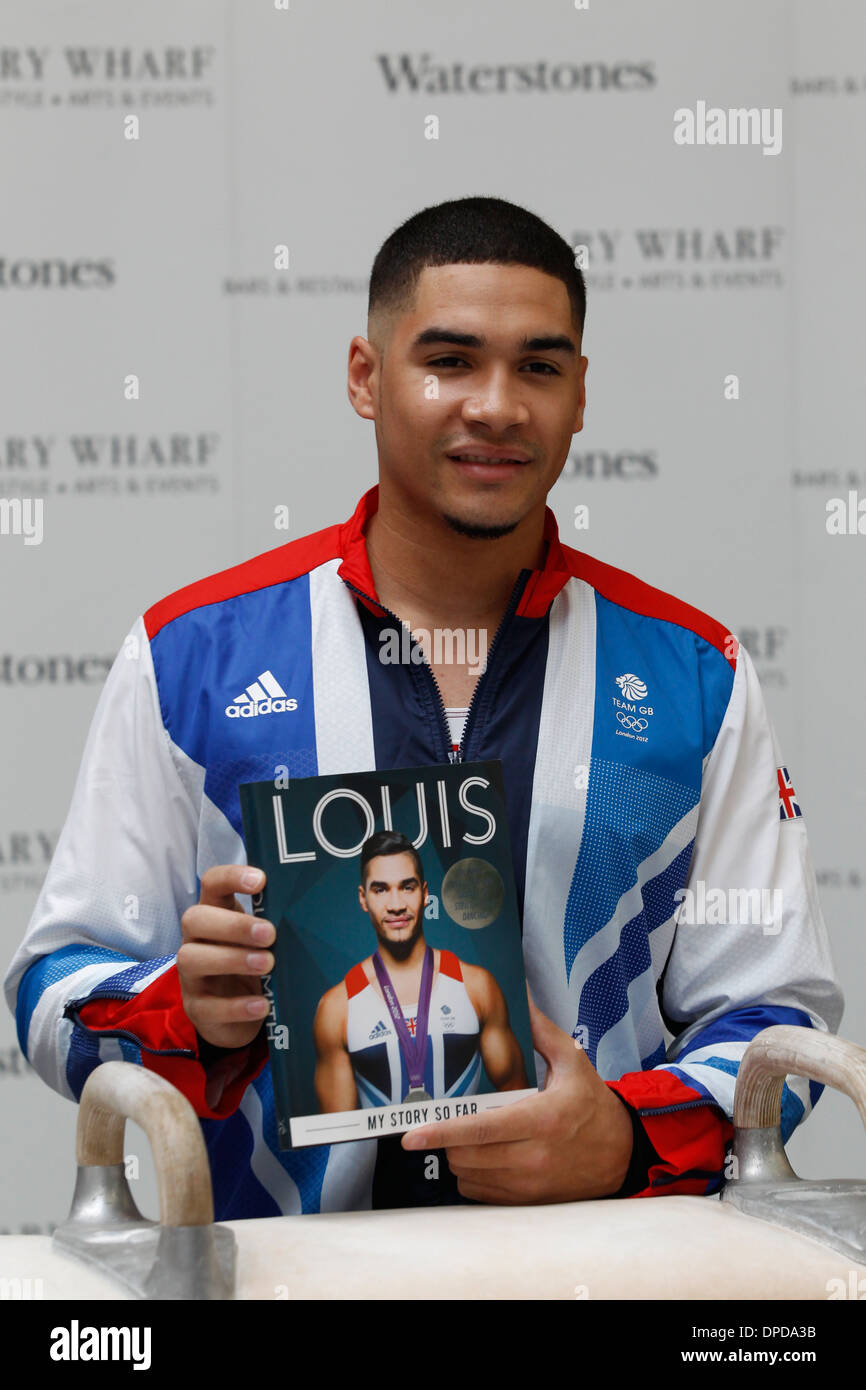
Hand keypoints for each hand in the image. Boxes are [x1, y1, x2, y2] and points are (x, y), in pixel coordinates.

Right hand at [178, 864, 273, 1049]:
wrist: (242, 1017)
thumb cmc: (257, 965)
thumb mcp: (267, 941)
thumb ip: (279, 924)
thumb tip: (316, 910)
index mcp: (216, 914)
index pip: (212, 883)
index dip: (231, 877)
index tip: (260, 881)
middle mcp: (197, 940)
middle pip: (194, 918)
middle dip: (233, 924)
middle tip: (269, 934)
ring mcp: (192, 975)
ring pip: (190, 959)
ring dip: (231, 959)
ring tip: (267, 964)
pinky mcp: (197, 1008)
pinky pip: (206, 1006)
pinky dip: (236, 1006)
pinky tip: (262, 1004)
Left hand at [401, 995, 633, 1202]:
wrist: (623, 1152)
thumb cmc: (593, 1104)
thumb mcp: (574, 1062)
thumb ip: (542, 1031)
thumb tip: (523, 998)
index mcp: (541, 1119)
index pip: (481, 1129)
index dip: (442, 1133)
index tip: (412, 1135)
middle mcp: (534, 1157)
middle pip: (467, 1155)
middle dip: (447, 1137)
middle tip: (452, 1117)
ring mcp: (530, 1184)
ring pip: (469, 1175)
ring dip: (458, 1156)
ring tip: (470, 1136)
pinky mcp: (529, 1200)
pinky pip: (481, 1193)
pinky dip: (472, 1175)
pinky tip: (483, 1156)